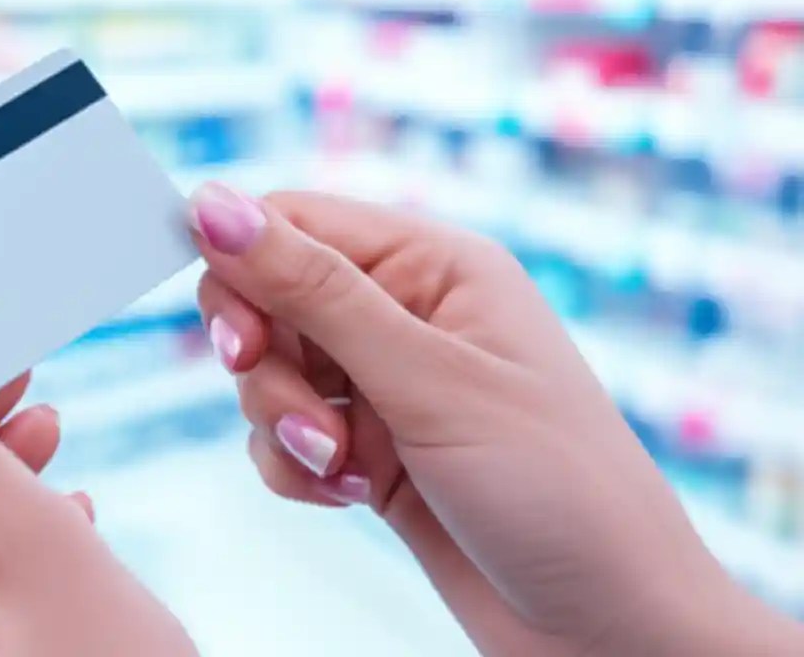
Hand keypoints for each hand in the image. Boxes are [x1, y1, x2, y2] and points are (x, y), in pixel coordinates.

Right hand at [189, 184, 803, 656]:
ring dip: (286, 427)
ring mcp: (385, 383)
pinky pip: (283, 436)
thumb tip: (211, 203)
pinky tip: (353, 496)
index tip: (240, 343)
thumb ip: (313, 292)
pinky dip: (297, 469)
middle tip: (307, 420)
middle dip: (268, 368)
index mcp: (434, 264)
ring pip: (269, 373)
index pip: (293, 221)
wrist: (607, 628)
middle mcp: (405, 312)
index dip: (244, 269)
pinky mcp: (367, 447)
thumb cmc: (557, 489)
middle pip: (268, 299)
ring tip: (349, 471)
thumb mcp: (428, 380)